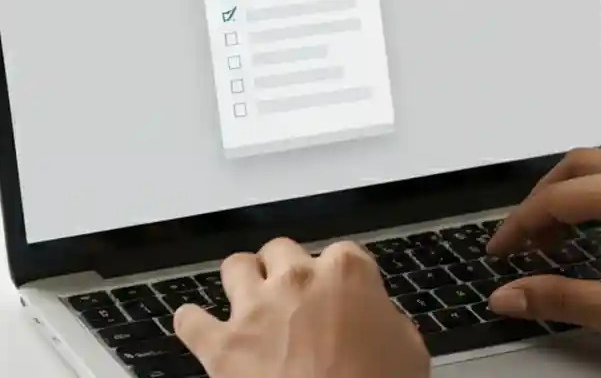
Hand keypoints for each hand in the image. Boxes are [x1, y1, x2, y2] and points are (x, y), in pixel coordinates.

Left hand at [174, 238, 429, 377]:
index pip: (342, 253)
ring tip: (249, 302)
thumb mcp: (409, 350)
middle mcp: (297, 279)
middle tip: (293, 299)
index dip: (339, 277)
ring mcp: (255, 310)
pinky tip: (200, 329)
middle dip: (286, 271)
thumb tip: (376, 322)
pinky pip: (191, 320)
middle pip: (282, 250)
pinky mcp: (222, 346)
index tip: (340, 296)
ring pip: (235, 267)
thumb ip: (386, 321)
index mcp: (347, 274)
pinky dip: (193, 323)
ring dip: (242, 282)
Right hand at [485, 150, 600, 355]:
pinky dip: (597, 195)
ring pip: (600, 167)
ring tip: (551, 239)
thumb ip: (559, 299)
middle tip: (521, 240)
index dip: (518, 227)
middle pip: (573, 167)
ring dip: (568, 195)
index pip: (555, 199)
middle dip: (539, 202)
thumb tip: (510, 295)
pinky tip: (593, 229)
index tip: (500, 253)